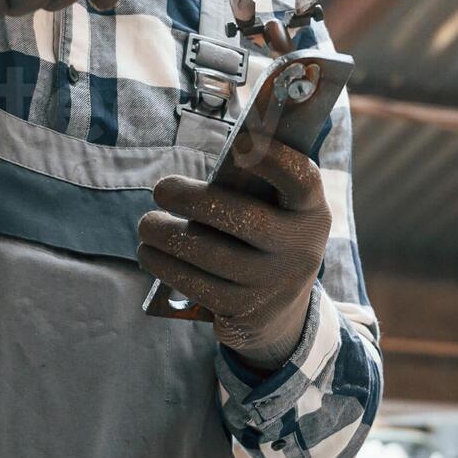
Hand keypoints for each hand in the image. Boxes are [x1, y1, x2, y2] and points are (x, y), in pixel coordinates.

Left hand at [139, 142, 329, 367]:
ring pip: (209, 255)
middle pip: (242, 219)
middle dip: (192, 200)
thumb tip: (225, 149)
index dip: (274, 160)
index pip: (301, 180)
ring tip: (147, 225)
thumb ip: (257, 185)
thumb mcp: (279, 213)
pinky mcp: (245, 314)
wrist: (282, 313)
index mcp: (311, 212)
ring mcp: (273, 285)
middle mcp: (299, 250)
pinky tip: (150, 254)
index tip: (241, 143)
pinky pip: (196, 286)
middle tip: (160, 189)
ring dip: (166, 236)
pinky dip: (165, 266)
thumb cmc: (267, 240)